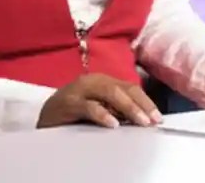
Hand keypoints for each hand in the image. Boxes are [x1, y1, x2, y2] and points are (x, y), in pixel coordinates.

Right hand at [37, 73, 163, 128]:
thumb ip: (117, 110)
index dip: (146, 102)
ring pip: (109, 93)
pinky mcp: (68, 102)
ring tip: (140, 121)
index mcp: (104, 82)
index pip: (130, 88)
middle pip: (123, 88)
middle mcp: (93, 81)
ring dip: (128, 107)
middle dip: (141, 104)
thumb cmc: (76, 113)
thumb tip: (142, 119)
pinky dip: (102, 114)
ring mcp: (80, 90)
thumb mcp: (100, 108)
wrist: (46, 116)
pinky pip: (89, 107)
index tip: (158, 118)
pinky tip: (112, 124)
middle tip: (152, 121)